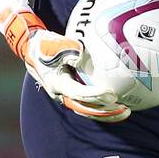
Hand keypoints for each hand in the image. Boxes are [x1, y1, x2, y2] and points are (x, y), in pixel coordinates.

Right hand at [0, 8, 130, 120]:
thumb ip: (68, 48)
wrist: (33, 49)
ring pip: (87, 110)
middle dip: (105, 111)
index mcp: (57, 83)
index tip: (110, 93)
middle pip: (85, 108)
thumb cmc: (45, 45)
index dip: (95, 95)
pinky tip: (117, 105)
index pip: (78, 93)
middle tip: (123, 109)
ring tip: (125, 112)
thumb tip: (82, 54)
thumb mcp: (54, 44)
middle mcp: (61, 94)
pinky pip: (88, 104)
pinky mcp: (71, 93)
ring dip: (106, 113)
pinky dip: (102, 107)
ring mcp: (66, 95)